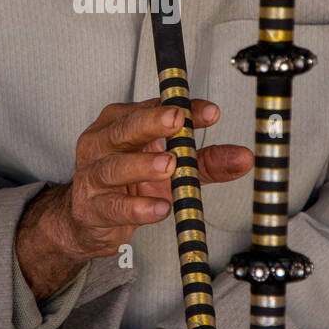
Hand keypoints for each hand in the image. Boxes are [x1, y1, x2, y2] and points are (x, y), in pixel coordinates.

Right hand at [16, 96, 251, 299]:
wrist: (86, 220)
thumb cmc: (126, 184)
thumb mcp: (169, 169)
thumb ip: (204, 161)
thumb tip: (242, 158)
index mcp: (120, 123)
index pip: (152, 108)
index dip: (182, 108)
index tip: (210, 112)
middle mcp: (103, 143)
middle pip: (126, 128)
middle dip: (153, 123)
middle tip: (179, 121)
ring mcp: (93, 175)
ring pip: (116, 166)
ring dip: (144, 165)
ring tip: (170, 165)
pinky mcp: (92, 207)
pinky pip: (115, 206)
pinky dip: (138, 208)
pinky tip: (160, 208)